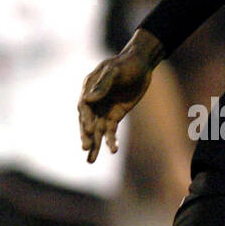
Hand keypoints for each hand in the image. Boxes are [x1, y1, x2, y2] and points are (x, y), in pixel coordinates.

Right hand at [78, 29, 164, 163]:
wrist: (140, 65)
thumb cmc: (125, 64)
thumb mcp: (114, 72)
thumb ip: (102, 85)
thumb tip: (87, 99)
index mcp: (89, 89)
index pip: (84, 107)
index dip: (85, 118)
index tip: (87, 130)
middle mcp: (94, 101)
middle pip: (87, 121)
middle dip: (86, 135)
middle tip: (85, 148)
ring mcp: (104, 110)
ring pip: (97, 130)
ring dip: (94, 145)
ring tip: (90, 161)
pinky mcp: (115, 116)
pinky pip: (111, 131)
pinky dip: (111, 140)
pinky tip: (113, 150)